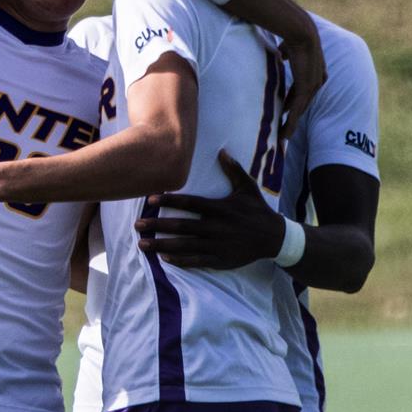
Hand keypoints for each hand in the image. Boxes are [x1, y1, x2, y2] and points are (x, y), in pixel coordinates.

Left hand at [135, 149, 284, 269]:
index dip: (169, 201)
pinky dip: (180, 260)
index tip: (150, 199)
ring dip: (161, 245)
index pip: (189, 203)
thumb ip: (233, 170)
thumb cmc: (258, 210)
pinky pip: (196, 261)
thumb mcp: (248, 187)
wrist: (273, 238)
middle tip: (138, 225)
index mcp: (220, 208)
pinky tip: (164, 259)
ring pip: (184, 246)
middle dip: (157, 226)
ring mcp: (217, 245)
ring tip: (142, 244)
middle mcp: (216, 227)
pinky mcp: (220, 259)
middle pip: (181, 226)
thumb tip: (222, 151)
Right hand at [279, 22, 326, 138]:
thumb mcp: (291, 48)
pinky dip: (291, 122)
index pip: (302, 90)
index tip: (284, 108)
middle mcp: (317, 81)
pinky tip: (285, 131)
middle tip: (285, 128)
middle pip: (303, 103)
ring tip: (284, 136)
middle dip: (293, 116)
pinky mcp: (306, 88)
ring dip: (292, 124)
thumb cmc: (294, 35)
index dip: (292, 100)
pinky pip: (297, 109)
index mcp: (315, 72)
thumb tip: (282, 54)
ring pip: (300, 110)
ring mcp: (313, 86)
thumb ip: (288, 54)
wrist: (301, 33)